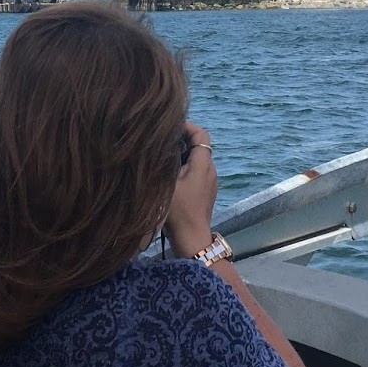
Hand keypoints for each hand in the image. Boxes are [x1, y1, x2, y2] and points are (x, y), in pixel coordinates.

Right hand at [164, 122, 217, 257]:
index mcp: (203, 164)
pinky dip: (183, 168)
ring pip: (196, 159)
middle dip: (179, 140)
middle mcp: (210, 170)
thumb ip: (164, 161)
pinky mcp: (205, 192)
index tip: (167, 128)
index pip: (201, 134)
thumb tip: (157, 144)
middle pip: (198, 145)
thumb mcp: (166, 183)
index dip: (186, 126)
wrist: (191, 240)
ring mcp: (209, 182)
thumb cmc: (178, 211)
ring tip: (160, 159)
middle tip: (159, 143)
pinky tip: (167, 177)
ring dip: (180, 155)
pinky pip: (195, 172)